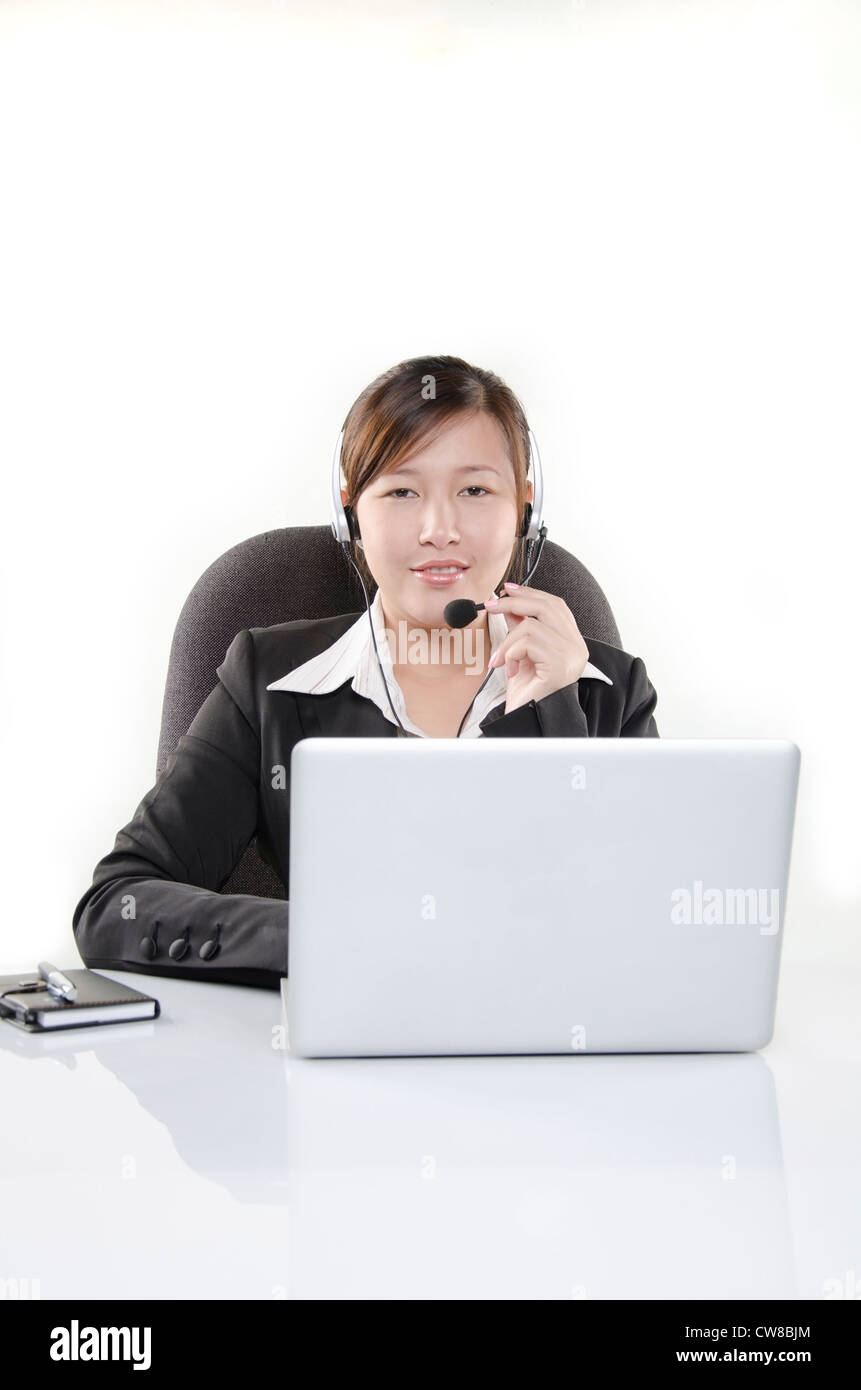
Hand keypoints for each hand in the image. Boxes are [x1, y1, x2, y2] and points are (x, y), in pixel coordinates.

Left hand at [485, 582, 589, 714]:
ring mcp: (571, 655)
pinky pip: (527, 643)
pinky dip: (510, 653)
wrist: (527, 720)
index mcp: (572, 641)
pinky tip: (509, 670)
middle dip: (514, 602)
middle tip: (489, 606)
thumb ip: (520, 628)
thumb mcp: (521, 653)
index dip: (531, 593)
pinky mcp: (559, 665)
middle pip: (546, 606)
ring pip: (531, 626)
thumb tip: (509, 604)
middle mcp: (577, 646)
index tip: (506, 590)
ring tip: (501, 661)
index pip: (555, 605)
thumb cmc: (527, 691)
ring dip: (507, 641)